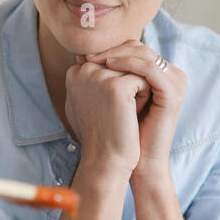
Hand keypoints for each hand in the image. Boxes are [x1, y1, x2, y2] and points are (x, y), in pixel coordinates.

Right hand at [63, 58, 148, 180]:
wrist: (106, 159)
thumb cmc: (99, 134)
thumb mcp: (86, 101)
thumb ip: (90, 78)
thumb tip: (98, 60)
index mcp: (75, 72)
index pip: (111, 61)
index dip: (118, 83)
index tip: (109, 107)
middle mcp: (83, 70)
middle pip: (124, 63)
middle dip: (129, 84)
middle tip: (117, 112)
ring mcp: (98, 77)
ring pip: (135, 70)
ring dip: (137, 90)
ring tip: (124, 113)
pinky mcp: (116, 87)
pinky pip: (144, 81)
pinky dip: (144, 98)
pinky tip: (132, 115)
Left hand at [85, 42, 186, 183]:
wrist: (130, 159)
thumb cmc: (117, 131)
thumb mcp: (108, 98)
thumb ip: (102, 76)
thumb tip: (77, 55)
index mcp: (157, 74)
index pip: (133, 48)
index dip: (109, 48)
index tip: (84, 55)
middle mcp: (169, 75)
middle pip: (139, 47)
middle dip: (112, 49)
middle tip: (89, 55)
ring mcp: (174, 82)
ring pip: (145, 54)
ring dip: (117, 54)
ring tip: (96, 61)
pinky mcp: (173, 93)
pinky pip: (150, 69)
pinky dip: (128, 64)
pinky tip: (109, 67)